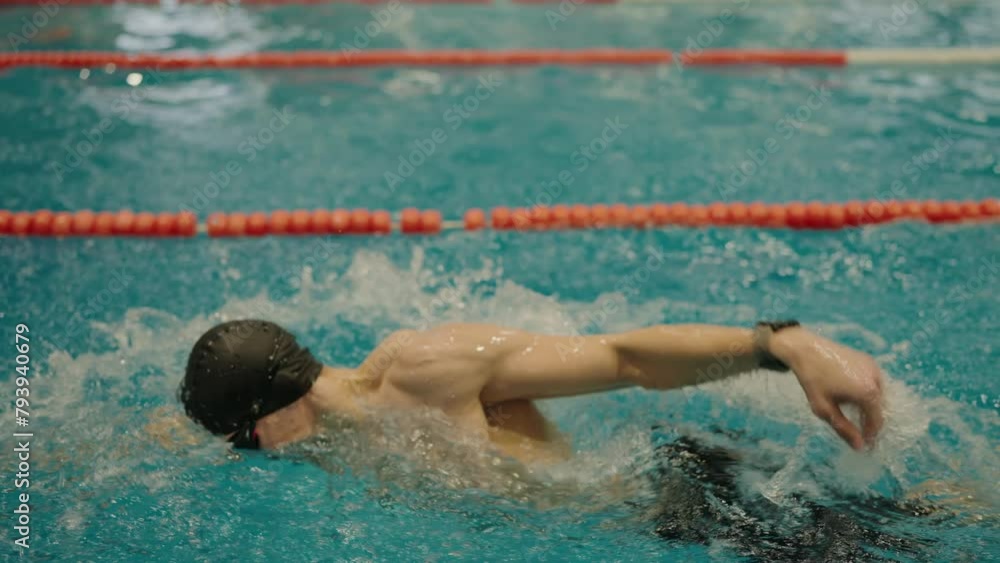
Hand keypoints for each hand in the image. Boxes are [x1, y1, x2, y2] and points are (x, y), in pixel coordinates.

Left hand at [768, 327, 883, 449]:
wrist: (806, 348)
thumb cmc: (813, 379)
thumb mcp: (824, 408)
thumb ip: (843, 429)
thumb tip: (859, 446)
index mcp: (867, 392)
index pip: (877, 421)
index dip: (871, 434)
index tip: (863, 443)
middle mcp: (876, 379)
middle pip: (880, 408)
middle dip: (870, 421)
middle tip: (859, 431)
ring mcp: (873, 367)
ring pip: (878, 394)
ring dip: (869, 406)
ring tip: (854, 414)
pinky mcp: (868, 360)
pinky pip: (873, 382)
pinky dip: (867, 391)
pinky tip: (852, 396)